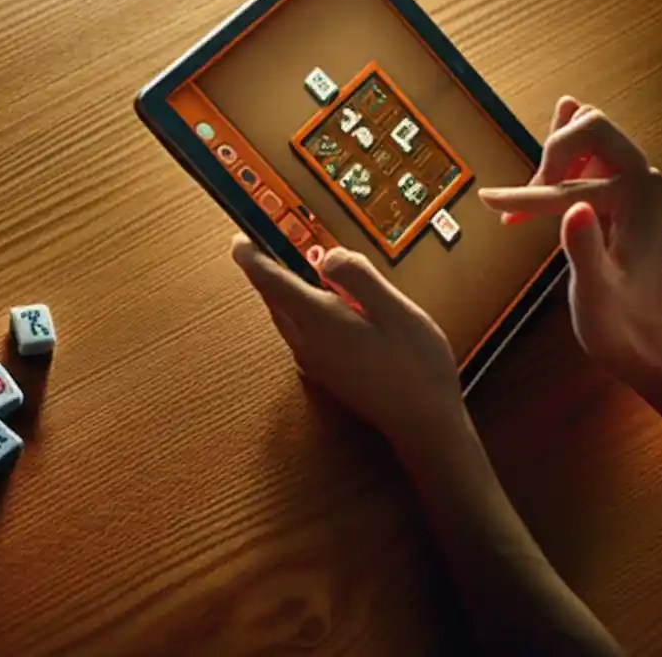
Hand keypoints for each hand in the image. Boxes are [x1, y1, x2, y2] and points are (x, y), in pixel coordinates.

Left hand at [231, 234, 465, 445]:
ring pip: (285, 315)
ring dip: (285, 289)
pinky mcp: (323, 371)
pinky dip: (302, 308)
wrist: (423, 423)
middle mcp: (305, 342)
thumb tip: (325, 255)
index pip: (270, 281)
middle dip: (268, 269)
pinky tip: (328, 302)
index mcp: (318, 321)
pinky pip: (300, 330)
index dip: (251, 255)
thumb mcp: (395, 310)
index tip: (239, 237)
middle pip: (273, 298)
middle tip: (271, 242)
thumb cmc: (416, 366)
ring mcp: (312, 360)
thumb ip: (358, 277)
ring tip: (300, 266)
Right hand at [478, 97, 661, 374]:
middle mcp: (643, 180)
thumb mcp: (595, 292)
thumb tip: (572, 208)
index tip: (490, 204)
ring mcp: (635, 183)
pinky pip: (593, 152)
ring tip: (528, 181)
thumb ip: (584, 248)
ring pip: (591, 136)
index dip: (527, 196)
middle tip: (525, 198)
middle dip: (551, 157)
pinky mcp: (622, 192)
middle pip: (592, 130)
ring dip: (555, 153)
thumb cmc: (615, 323)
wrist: (637, 339)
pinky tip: (561, 120)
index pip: (569, 181)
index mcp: (639, 198)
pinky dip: (566, 147)